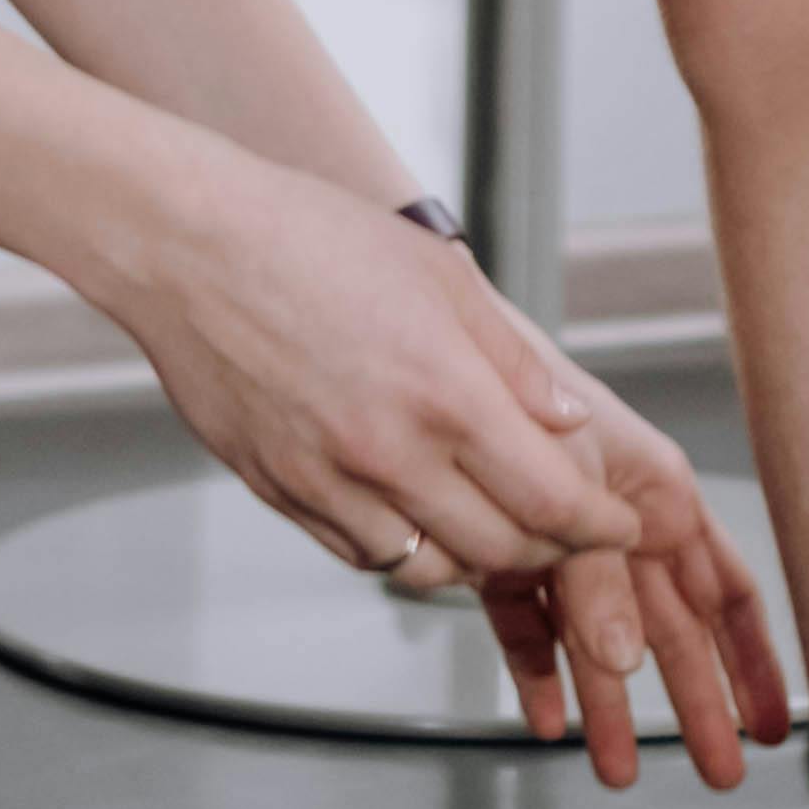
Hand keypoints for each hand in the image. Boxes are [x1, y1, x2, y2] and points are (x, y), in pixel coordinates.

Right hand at [117, 148, 649, 647]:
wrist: (188, 246)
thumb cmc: (307, 238)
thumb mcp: (441, 275)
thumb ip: (514, 361)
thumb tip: (567, 421)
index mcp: (445, 392)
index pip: (554, 501)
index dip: (602, 528)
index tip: (620, 528)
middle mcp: (390, 452)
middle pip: (502, 550)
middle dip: (554, 551)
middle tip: (570, 532)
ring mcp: (330, 482)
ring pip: (433, 570)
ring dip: (479, 559)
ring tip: (497, 526)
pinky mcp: (281, 494)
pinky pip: (362, 555)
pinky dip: (405, 551)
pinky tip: (418, 515)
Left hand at [461, 359, 795, 790]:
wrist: (434, 353)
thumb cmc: (517, 389)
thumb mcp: (574, 484)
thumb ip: (598, 575)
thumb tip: (625, 659)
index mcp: (656, 494)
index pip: (724, 590)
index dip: (752, 659)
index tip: (771, 720)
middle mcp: (617, 521)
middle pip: (670, 629)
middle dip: (696, 705)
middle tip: (717, 772)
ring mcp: (562, 542)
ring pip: (599, 641)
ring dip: (609, 707)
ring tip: (615, 770)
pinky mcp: (505, 555)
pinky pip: (531, 626)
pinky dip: (537, 673)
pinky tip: (544, 718)